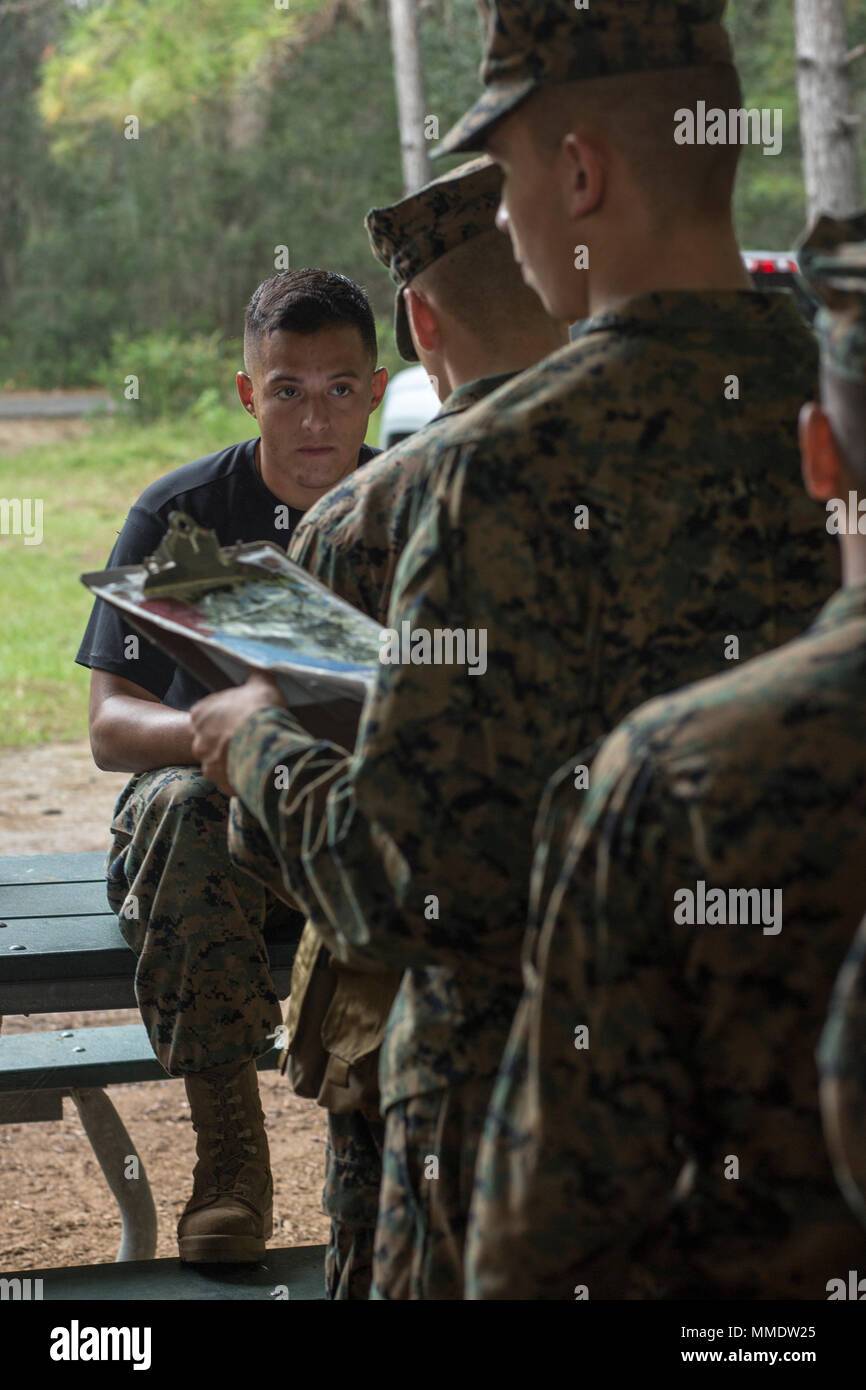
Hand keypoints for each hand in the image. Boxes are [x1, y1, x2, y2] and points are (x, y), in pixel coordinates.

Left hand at [190, 672, 286, 794]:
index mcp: (200, 713)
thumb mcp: (261, 685)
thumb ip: (258, 674)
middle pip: (211, 741)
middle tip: (249, 739)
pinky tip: (256, 770)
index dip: (226, 718)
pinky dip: (241, 776)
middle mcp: (198, 739)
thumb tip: (261, 662)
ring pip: (220, 761)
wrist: (266, 743)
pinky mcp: (220, 781)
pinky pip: (229, 779)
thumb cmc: (260, 710)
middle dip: (228, 741)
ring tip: (256, 757)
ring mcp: (207, 762)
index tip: (241, 719)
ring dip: (234, 760)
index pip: (207, 716)